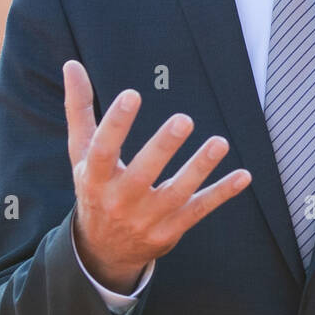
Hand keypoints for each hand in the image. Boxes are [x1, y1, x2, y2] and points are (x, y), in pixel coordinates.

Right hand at [63, 60, 250, 293]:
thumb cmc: (95, 187)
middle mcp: (120, 201)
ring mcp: (147, 218)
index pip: (102, 151)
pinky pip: (199, 210)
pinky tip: (243, 175)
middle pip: (141, 174)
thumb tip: (72, 64)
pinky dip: (221, 194)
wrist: (103, 250)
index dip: (116, 124)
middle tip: (184, 119)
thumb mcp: (80, 153)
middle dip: (163, 148)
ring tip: (220, 142)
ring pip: (176, 192)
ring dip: (199, 168)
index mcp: (95, 178)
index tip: (132, 94)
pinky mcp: (171, 229)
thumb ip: (80, 109)